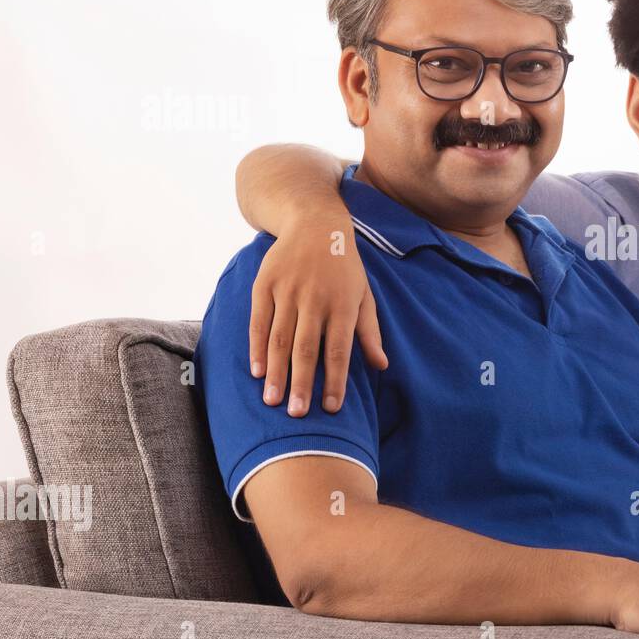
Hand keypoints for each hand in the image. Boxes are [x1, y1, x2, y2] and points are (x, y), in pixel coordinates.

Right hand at [249, 216, 387, 414]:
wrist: (316, 225)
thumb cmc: (345, 268)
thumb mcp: (364, 295)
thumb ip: (370, 332)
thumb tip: (382, 365)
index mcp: (343, 305)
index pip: (339, 350)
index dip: (335, 380)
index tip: (331, 408)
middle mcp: (315, 299)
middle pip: (307, 348)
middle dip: (302, 383)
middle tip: (296, 414)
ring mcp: (288, 291)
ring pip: (280, 338)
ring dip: (276, 372)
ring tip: (272, 401)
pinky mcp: (265, 284)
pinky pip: (259, 321)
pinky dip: (257, 348)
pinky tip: (257, 371)